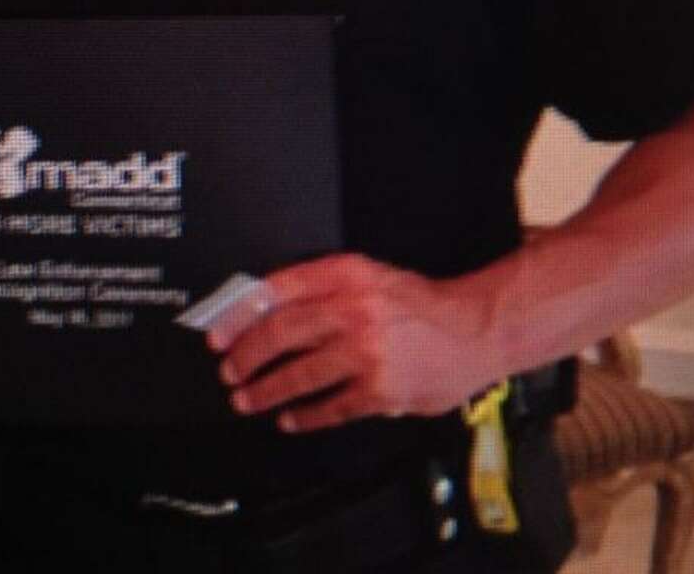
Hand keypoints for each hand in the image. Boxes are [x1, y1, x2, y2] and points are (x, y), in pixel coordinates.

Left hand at [210, 254, 501, 432]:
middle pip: (280, 332)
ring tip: (246, 398)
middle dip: (245, 356)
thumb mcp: (367, 276)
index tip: (218, 333)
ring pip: (299, 375)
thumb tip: (261, 306)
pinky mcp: (380, 390)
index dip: (240, 314)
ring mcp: (367, 353)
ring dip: (265, 390)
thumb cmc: (416, 304)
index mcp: (346, 275)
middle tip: (228, 370)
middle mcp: (354, 310)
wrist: (474, 331)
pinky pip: (330, 407)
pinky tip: (288, 418)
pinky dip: (304, 416)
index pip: (277, 290)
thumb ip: (319, 287)